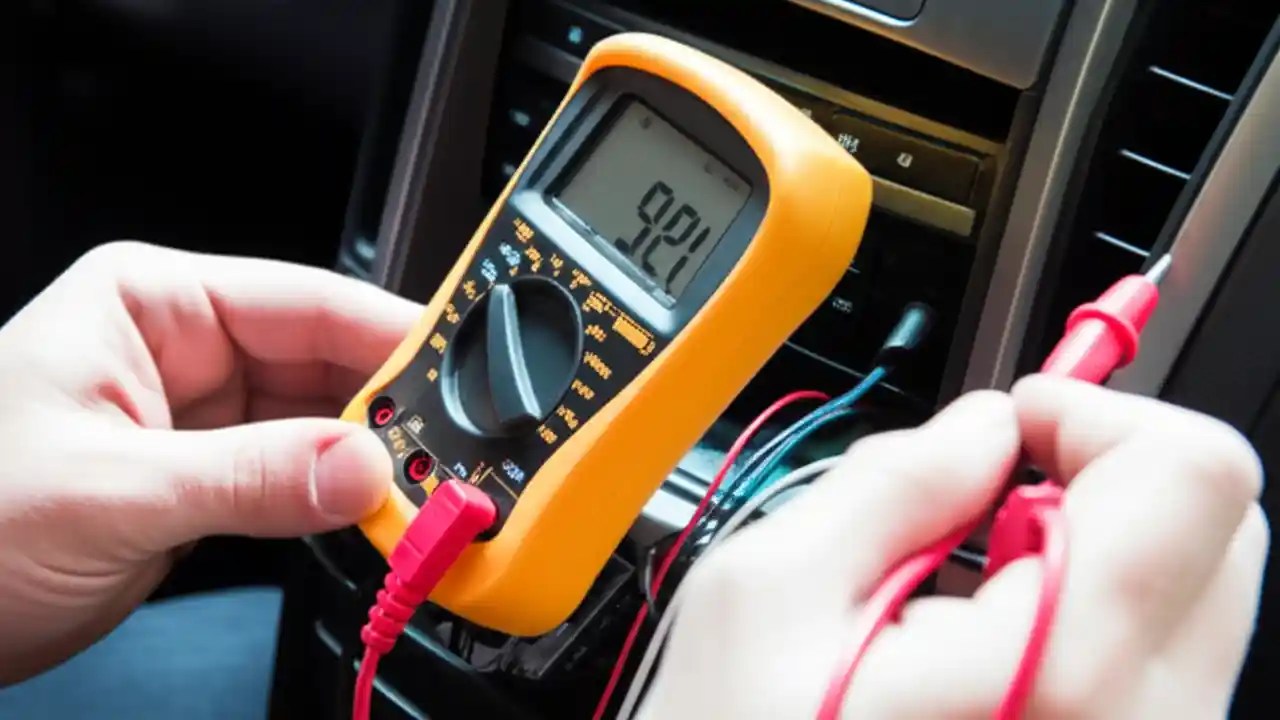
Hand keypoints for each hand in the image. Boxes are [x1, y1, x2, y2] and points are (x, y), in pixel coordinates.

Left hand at [0, 242, 418, 683]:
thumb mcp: (108, 494)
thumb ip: (248, 478)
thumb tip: (364, 467)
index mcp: (152, 305)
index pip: (305, 302)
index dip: (390, 339)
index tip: (459, 382)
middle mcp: (183, 349)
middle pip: (326, 362)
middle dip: (389, 412)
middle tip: (452, 459)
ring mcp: (200, 416)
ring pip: (320, 424)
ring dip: (371, 462)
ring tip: (425, 494)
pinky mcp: (209, 477)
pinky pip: (297, 474)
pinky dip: (338, 498)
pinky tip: (376, 515)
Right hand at [642, 377, 1265, 717]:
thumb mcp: (765, 596)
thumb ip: (891, 485)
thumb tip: (980, 431)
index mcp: (1054, 674)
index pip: (1190, 476)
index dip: (1095, 415)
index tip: (1016, 429)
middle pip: (1218, 525)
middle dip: (1101, 475)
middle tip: (990, 497)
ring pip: (1194, 589)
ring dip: (1088, 545)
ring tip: (967, 586)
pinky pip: (1160, 655)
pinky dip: (1085, 611)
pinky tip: (987, 640)